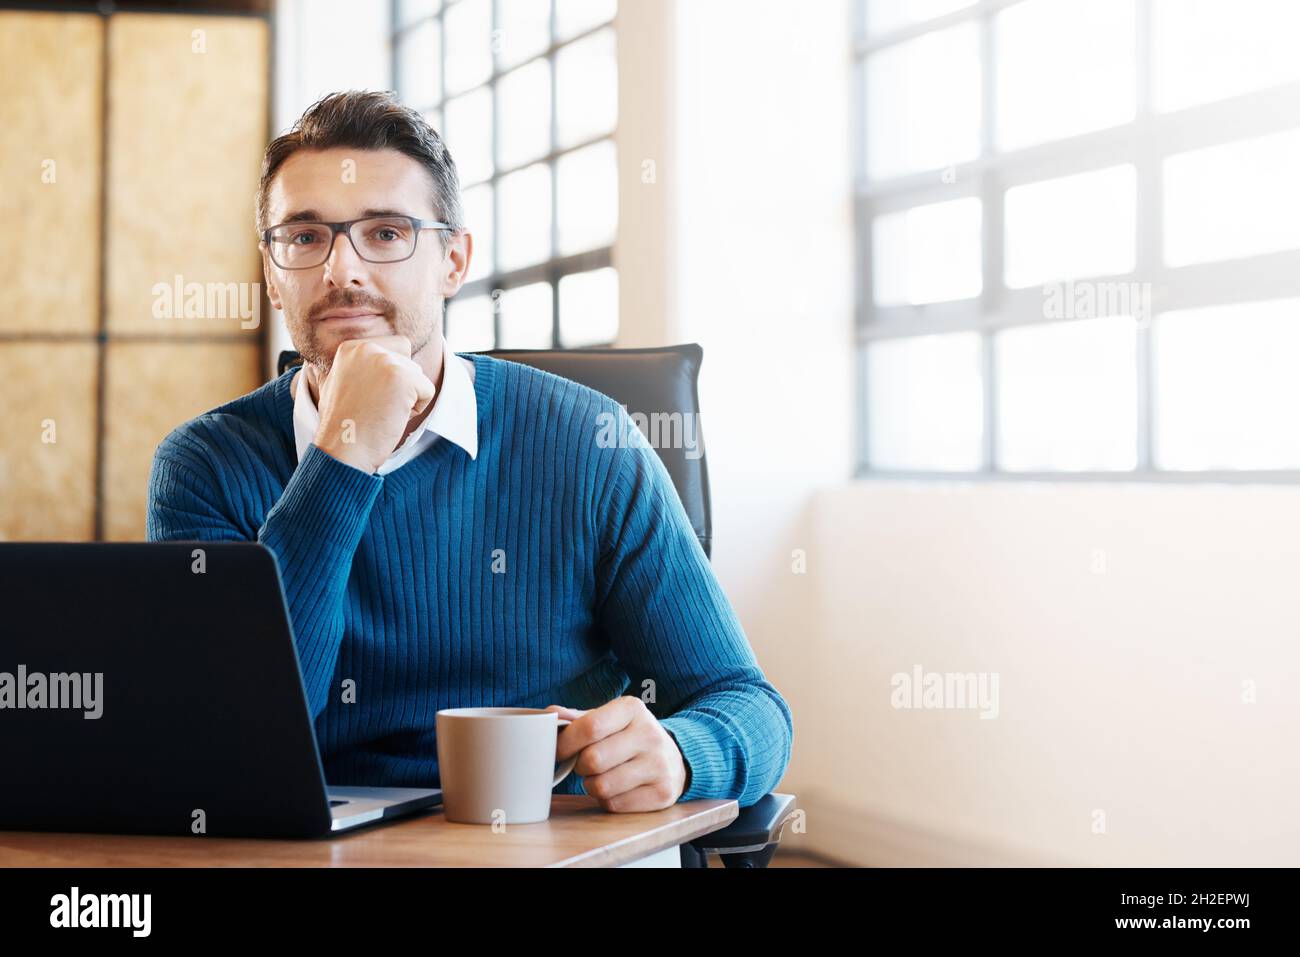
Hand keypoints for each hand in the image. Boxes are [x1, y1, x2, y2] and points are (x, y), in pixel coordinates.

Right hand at [311, 335, 435, 473]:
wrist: (342, 450)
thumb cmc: (341, 425)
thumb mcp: (334, 386)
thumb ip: (348, 368)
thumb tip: (338, 362)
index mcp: (351, 347)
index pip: (395, 347)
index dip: (390, 376)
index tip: (369, 396)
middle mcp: (367, 348)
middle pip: (409, 359)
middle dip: (402, 384)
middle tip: (377, 406)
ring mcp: (385, 361)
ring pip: (418, 375)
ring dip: (408, 397)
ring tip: (382, 412)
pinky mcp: (403, 378)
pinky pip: (428, 390)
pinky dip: (417, 408)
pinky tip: (392, 417)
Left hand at [546, 697, 689, 812]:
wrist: (673, 758)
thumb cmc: (629, 737)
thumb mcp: (608, 719)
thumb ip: (578, 718)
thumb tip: (549, 715)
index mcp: (632, 709)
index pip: (590, 727)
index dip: (566, 743)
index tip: (559, 751)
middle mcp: (650, 734)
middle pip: (593, 759)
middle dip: (580, 766)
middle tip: (585, 764)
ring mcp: (659, 765)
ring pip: (602, 786)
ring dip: (592, 786)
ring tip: (602, 776)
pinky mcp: (662, 793)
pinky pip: (615, 805)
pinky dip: (608, 800)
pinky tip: (617, 788)